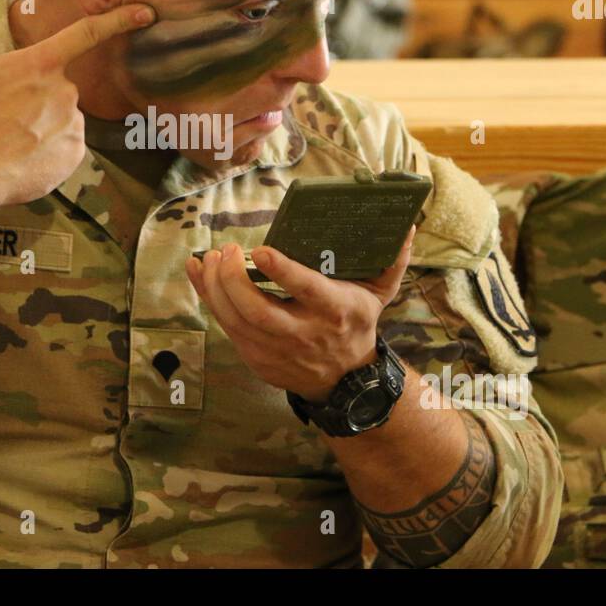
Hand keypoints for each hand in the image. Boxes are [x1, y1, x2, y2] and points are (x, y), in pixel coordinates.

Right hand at [0, 0, 153, 207]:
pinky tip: (23, 160)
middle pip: (61, 90)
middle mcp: (64, 91)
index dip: (119, 20)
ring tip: (12, 142)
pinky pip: (67, 148)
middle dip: (40, 101)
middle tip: (7, 118)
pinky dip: (49, 153)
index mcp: (41, 64)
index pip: (87, 33)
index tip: (146, 12)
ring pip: (65, 121)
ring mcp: (73, 124)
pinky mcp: (75, 155)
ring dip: (44, 128)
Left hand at [185, 225, 415, 402]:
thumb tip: (407, 225)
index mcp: (334, 310)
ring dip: (215, 287)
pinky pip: (225, 326)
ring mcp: (276, 350)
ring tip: (210, 258)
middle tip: (225, 249)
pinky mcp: (257, 358)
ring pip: (235, 320)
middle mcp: (303, 333)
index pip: (305, 291)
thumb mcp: (380, 295)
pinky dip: (207, 298)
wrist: (346, 380)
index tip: (260, 250)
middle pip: (258, 310)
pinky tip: (199, 272)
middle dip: (233, 279)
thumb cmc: (357, 323)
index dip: (282, 272)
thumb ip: (393, 261)